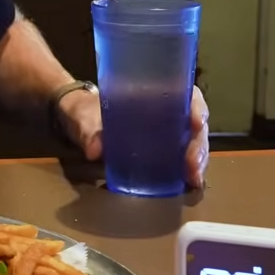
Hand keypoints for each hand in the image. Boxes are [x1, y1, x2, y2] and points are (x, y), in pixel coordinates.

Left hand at [56, 85, 210, 188]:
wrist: (76, 120)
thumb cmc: (83, 110)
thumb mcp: (82, 116)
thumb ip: (88, 130)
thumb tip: (95, 150)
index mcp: (152, 92)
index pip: (185, 94)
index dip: (196, 107)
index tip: (197, 123)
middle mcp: (165, 109)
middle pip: (193, 122)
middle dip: (198, 144)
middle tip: (194, 166)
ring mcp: (165, 130)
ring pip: (192, 140)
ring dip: (198, 159)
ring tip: (195, 178)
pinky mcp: (160, 149)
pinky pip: (181, 156)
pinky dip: (188, 168)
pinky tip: (190, 182)